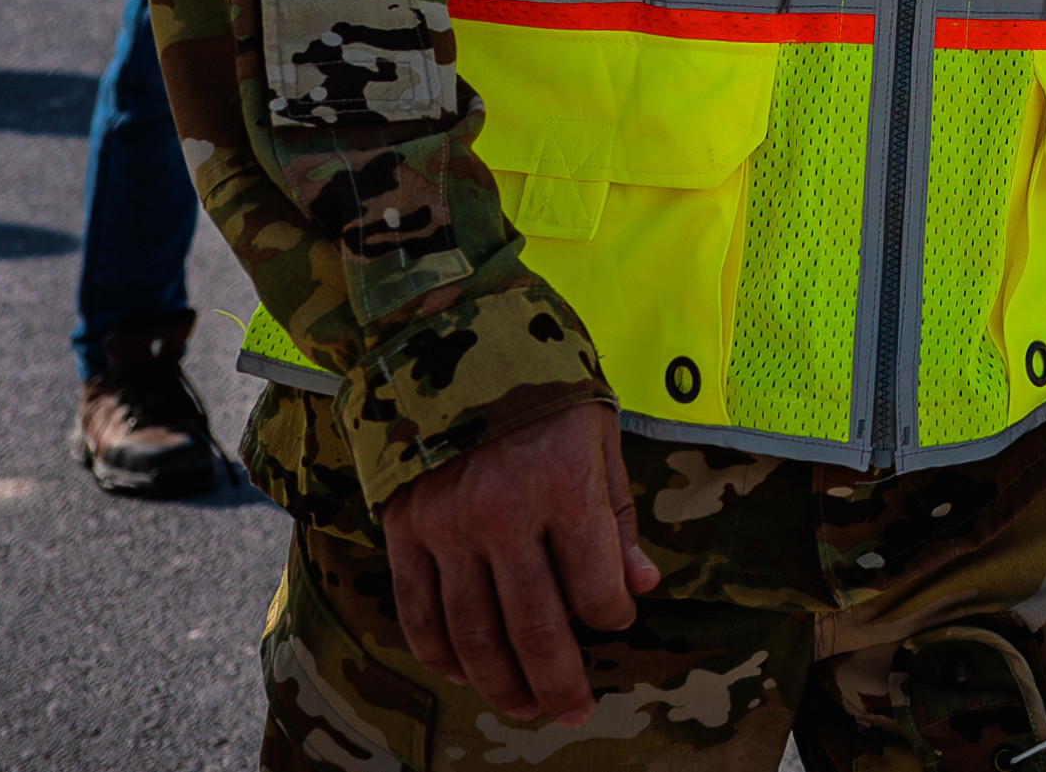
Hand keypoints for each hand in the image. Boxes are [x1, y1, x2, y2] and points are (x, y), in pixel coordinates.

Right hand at [381, 401, 657, 726]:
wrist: (451, 334)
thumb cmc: (542, 384)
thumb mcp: (598, 435)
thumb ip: (616, 517)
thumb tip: (641, 588)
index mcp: (562, 485)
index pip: (593, 585)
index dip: (611, 617)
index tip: (617, 624)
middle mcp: (502, 513)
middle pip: (534, 624)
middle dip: (559, 677)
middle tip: (573, 710)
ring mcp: (445, 526)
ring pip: (473, 631)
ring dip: (500, 680)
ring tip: (524, 705)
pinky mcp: (404, 530)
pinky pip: (419, 610)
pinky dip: (440, 651)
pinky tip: (463, 672)